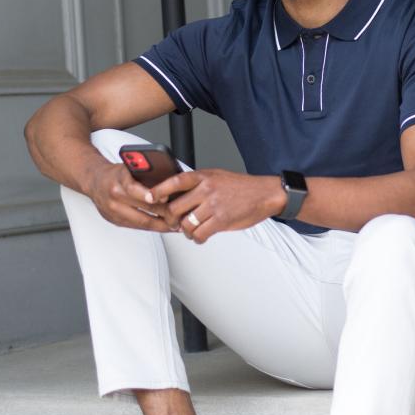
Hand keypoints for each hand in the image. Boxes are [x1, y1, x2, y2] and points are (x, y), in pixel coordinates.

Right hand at [84, 163, 181, 231]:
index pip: (136, 190)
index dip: (153, 196)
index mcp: (119, 180)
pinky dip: (151, 227)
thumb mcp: (130, 166)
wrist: (94, 180)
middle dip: (164, 214)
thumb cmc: (116, 173)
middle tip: (179, 216)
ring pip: (141, 222)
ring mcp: (113, 211)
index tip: (168, 199)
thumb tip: (168, 182)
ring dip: (160, 225)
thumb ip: (146, 174)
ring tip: (175, 225)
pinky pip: (136, 227)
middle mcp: (115, 196)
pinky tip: (163, 226)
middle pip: (142, 209)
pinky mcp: (114, 221)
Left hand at [149, 168, 283, 243]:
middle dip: (171, 219)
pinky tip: (201, 236)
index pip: (174, 181)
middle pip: (175, 207)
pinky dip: (197, 238)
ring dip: (186, 231)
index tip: (149, 198)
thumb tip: (176, 194)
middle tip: (174, 223)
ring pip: (186, 224)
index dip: (159, 190)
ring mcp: (214, 205)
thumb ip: (197, 184)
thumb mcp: (216, 176)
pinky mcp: (222, 220)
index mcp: (203, 176)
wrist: (265, 194)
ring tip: (192, 230)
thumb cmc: (240, 187)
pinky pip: (200, 234)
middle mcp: (207, 189)